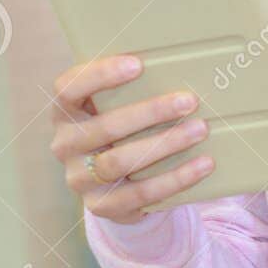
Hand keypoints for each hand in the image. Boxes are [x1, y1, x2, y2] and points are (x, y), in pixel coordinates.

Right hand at [50, 54, 214, 222]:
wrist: (116, 187)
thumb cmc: (122, 132)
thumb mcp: (114, 110)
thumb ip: (129, 90)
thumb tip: (180, 61)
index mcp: (65, 113)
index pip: (69, 88)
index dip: (100, 75)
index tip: (138, 64)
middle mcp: (65, 146)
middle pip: (104, 127)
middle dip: (150, 112)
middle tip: (189, 100)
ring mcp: (81, 179)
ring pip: (121, 161)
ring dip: (166, 144)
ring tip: (200, 129)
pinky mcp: (103, 206)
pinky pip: (141, 193)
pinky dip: (176, 178)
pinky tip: (203, 164)